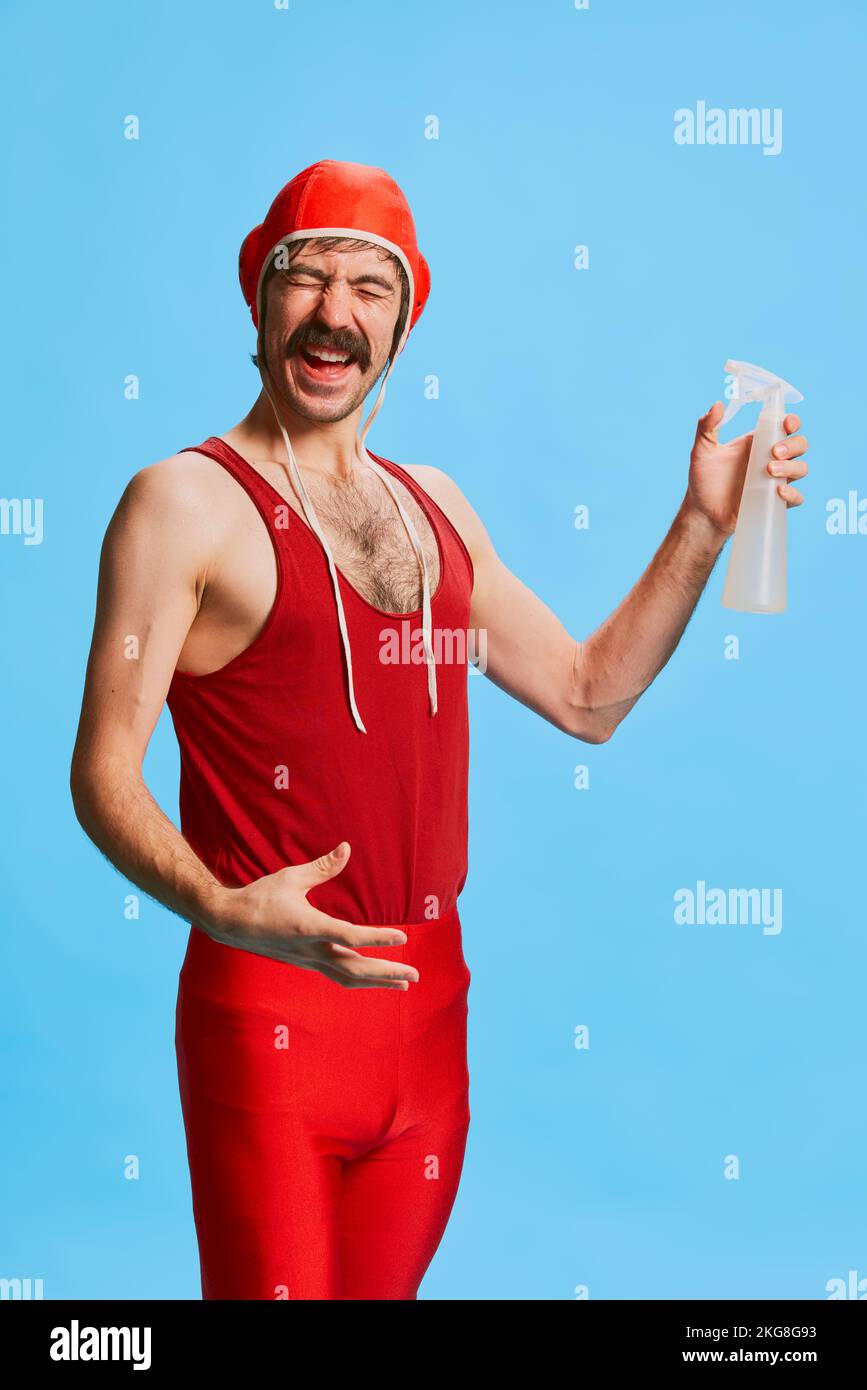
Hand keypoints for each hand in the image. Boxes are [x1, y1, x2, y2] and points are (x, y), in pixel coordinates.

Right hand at [202, 842, 418, 989]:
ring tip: (403, 985)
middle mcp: (310, 950)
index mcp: (308, 927)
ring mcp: (307, 960)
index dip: (378, 937)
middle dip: (387, 973)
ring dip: (377, 982)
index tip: (403, 938)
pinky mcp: (304, 963)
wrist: (229, 922)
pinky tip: (372, 978)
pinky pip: (337, 976)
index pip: (350, 936)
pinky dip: (359, 979)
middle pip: (355, 968)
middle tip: (415, 977)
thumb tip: (347, 848)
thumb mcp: (291, 877)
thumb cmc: (260, 896)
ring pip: (347, 978)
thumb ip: (323, 867)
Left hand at [684, 401, 808, 536]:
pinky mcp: (775, 501)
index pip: (784, 426)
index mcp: (757, 442)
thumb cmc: (703, 480)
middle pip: (800, 444)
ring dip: (792, 467)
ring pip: (801, 468)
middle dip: (793, 445)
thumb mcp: (702, 452)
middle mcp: (770, 459)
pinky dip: (793, 493)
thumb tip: (717, 405)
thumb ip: (706, 428)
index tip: (787, 423)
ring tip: (770, 471)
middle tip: (774, 452)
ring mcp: (775, 480)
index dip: (792, 421)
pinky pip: (796, 497)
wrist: (702, 512)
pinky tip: (779, 491)